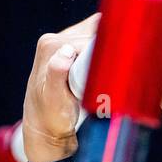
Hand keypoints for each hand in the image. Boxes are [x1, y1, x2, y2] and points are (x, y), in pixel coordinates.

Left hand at [22, 12, 98, 161]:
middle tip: (112, 76)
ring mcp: (62, 43)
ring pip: (98, 34)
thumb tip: (66, 52)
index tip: (116, 69)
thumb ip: (56, 73)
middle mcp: (54, 40)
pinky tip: (107, 69)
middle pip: (95, 32)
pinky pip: (95, 41)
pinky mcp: (70, 49)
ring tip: (109, 75)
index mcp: (51, 46)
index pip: (90, 36)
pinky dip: (105, 51)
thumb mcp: (54, 99)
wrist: (45, 129)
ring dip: (109, 50)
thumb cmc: (51, 118)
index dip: (107, 50)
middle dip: (109, 50)